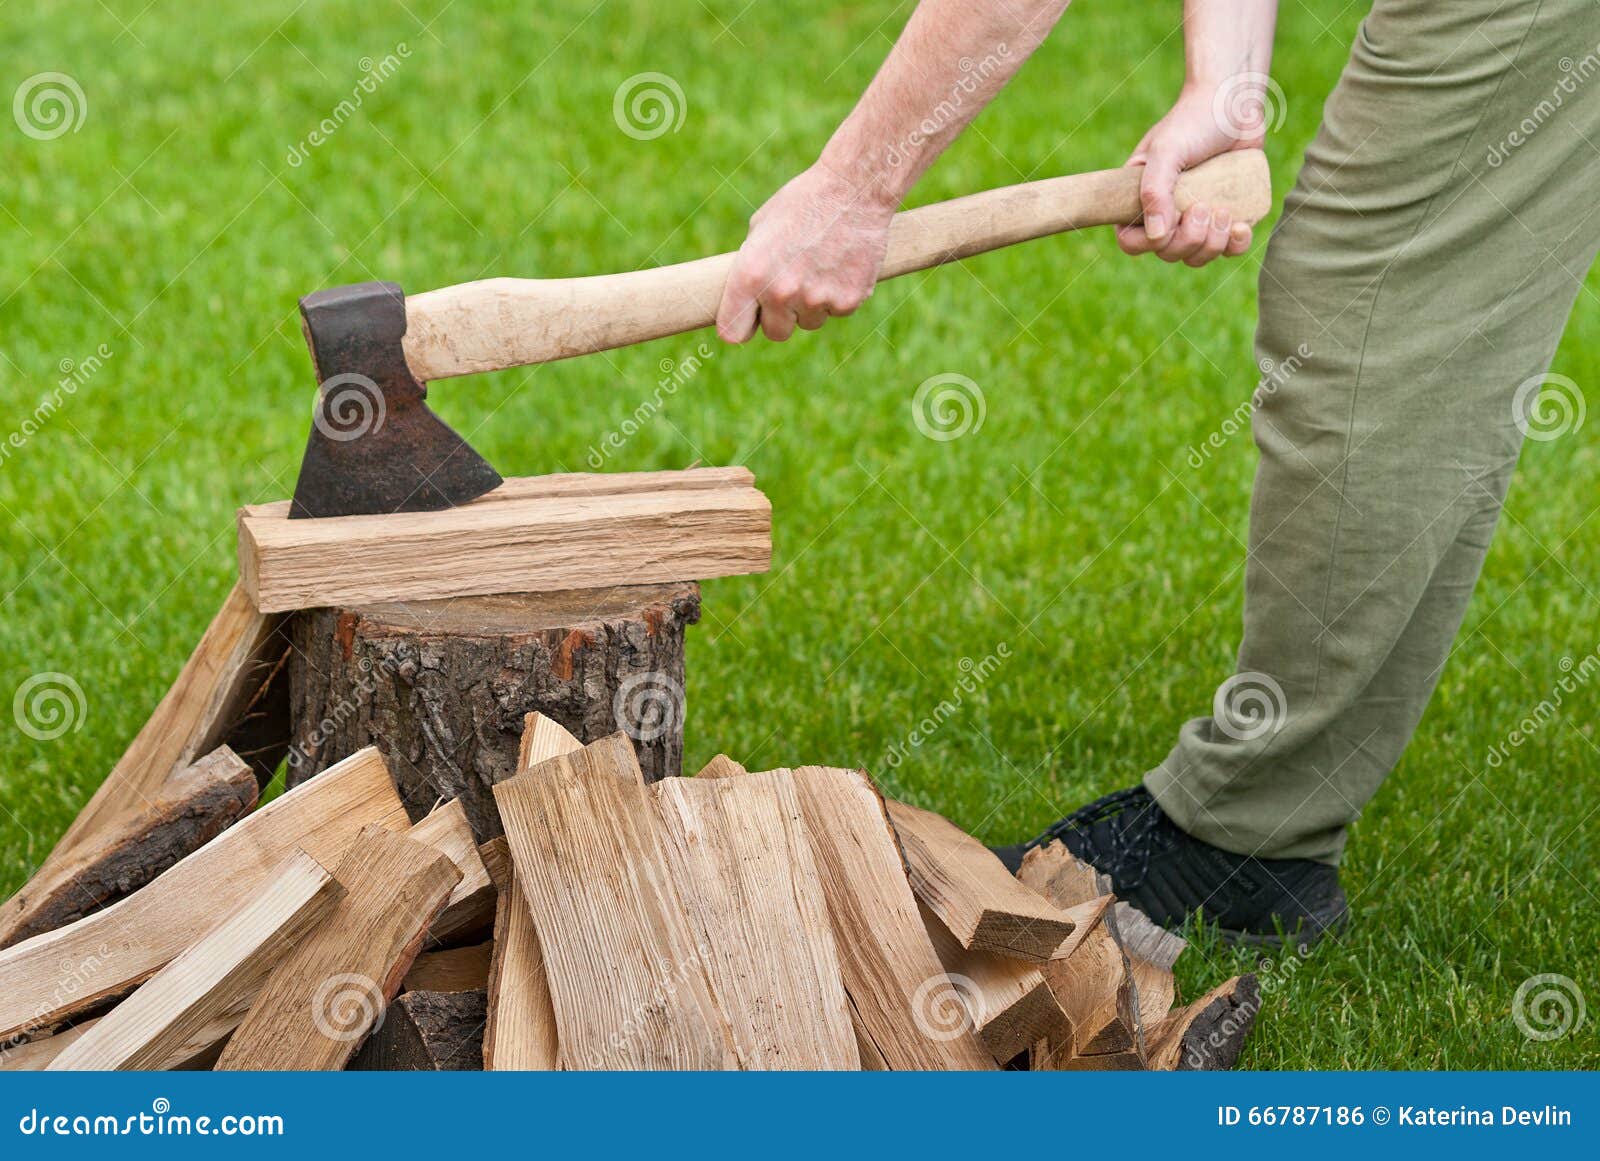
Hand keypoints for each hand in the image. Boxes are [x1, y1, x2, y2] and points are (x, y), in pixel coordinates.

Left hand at [716, 164, 894, 342]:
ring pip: (809, 322)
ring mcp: (816, 300)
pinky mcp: (848, 301)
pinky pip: (837, 311)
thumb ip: (753, 268)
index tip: (749, 319)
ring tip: (820, 266)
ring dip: (812, 304)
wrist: (854, 189)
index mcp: (750, 275)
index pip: (733, 331)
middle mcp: (781, 293)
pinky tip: (841, 264)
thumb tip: (748, 299)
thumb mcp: (762, 228)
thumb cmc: (803, 202)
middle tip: (792, 287)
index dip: (740, 326)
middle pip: (776, 332)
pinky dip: (839, 294)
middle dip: (781, 316)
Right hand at [1117, 84, 1261, 266]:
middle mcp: (1168, 213)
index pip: (1132, 241)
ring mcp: (1198, 217)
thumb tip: (1156, 236)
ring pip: (1198, 256)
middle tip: (1204, 206)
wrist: (1235, 102)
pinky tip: (1242, 225)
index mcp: (1141, 199)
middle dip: (1189, 239)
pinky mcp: (1229, 216)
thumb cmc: (1194, 120)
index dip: (1148, 244)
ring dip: (1212, 243)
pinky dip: (1236, 244)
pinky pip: (1229, 250)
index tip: (1171, 220)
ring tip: (1224, 210)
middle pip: (1169, 253)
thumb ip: (1154, 190)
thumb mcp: (1167, 150)